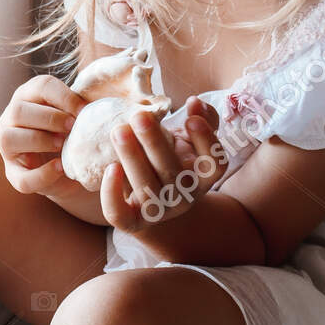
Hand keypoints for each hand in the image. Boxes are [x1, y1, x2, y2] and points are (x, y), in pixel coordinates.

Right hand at [0, 74, 85, 196]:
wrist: (70, 169)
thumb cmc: (75, 134)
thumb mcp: (79, 117)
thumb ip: (85, 107)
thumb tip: (101, 103)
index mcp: (29, 96)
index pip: (41, 86)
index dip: (64, 97)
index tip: (84, 110)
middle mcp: (11, 118)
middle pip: (18, 111)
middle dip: (49, 118)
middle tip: (73, 127)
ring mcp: (7, 147)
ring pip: (8, 139)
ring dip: (38, 140)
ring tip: (62, 145)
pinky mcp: (14, 174)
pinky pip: (22, 177)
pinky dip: (43, 173)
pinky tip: (61, 168)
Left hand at [100, 95, 226, 233]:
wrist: (157, 203)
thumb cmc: (174, 161)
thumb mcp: (191, 142)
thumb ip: (202, 120)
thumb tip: (194, 102)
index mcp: (202, 177)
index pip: (214, 163)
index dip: (205, 142)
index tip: (190, 119)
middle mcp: (184, 197)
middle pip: (172, 172)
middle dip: (154, 142)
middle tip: (139, 116)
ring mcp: (159, 212)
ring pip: (145, 189)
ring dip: (131, 158)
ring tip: (118, 130)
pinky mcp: (133, 222)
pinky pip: (121, 215)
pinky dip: (112, 194)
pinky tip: (110, 168)